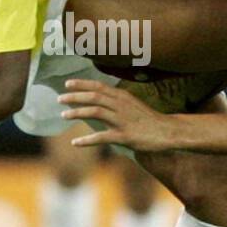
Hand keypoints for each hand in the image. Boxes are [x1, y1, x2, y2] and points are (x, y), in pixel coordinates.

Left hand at [58, 80, 181, 151]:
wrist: (167, 131)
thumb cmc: (147, 119)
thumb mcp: (132, 104)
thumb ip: (115, 101)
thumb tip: (97, 99)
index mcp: (122, 96)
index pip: (98, 86)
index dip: (81, 84)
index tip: (67, 84)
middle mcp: (121, 105)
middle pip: (94, 97)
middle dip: (75, 97)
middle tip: (59, 99)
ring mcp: (123, 120)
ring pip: (96, 112)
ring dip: (77, 112)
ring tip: (63, 116)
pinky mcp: (125, 136)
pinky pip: (102, 137)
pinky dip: (87, 140)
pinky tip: (75, 143)